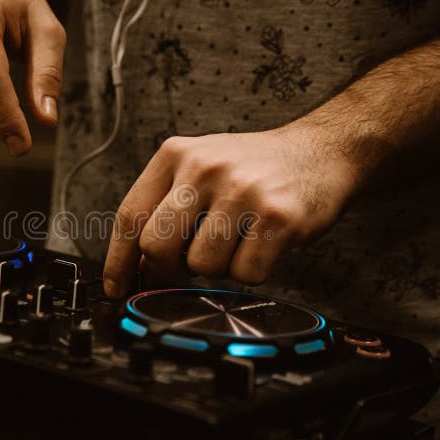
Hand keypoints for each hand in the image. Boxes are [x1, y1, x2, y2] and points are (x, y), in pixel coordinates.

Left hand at [102, 123, 358, 297]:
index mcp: (175, 155)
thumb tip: (139, 268)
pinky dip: (253, 271)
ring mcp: (240, 191)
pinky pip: (245, 274)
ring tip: (238, 240)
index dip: (118, 261)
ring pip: (201, 266)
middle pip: (157, 246)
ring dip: (219, 268)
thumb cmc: (253, 169)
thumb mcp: (201, 168)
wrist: (322, 151)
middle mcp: (204, 168)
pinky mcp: (276, 216)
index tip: (117, 288)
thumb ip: (166, 207)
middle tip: (189, 267)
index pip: (129, 215)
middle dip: (169, 269)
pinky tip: (263, 244)